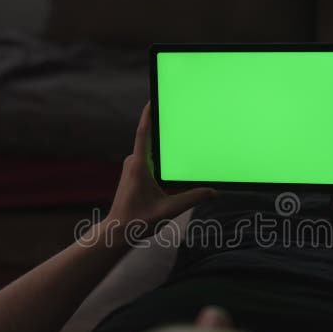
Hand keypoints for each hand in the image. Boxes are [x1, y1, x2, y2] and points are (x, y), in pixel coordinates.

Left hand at [105, 102, 216, 235]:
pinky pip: (147, 159)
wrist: (118, 231)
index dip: (148, 115)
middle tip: (175, 115)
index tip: (152, 100)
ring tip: (176, 135)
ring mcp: (132, 168)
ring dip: (160, 143)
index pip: (143, 134)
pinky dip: (158, 155)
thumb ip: (192, 198)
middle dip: (161, 128)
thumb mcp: (169, 209)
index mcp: (139, 165)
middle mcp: (133, 163)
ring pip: (148, 150)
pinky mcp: (133, 174)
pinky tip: (170, 159)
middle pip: (148, 139)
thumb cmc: (138, 220)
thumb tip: (214, 192)